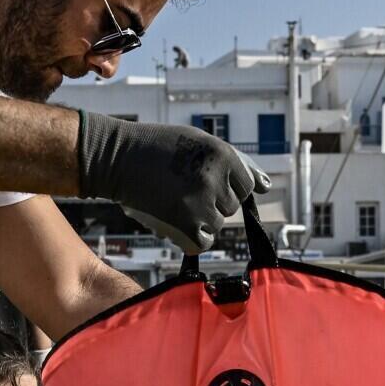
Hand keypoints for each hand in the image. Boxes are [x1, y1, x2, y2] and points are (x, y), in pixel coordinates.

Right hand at [77, 114, 268, 254]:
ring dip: (199, 219)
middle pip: (230, 207)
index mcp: (224, 155)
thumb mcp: (202, 143)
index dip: (224, 185)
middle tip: (182, 187)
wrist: (118, 157)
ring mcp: (201, 202)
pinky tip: (174, 218)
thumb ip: (237, 164)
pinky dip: (190, 237)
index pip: (246, 186)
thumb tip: (266, 187)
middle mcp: (217, 178)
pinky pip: (202, 242)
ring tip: (175, 199)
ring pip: (217, 225)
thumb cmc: (161, 148)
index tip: (202, 179)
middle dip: (211, 201)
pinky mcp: (185, 223)